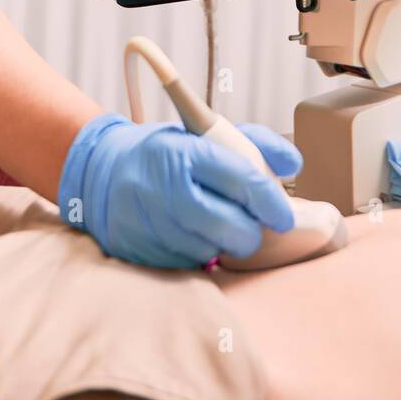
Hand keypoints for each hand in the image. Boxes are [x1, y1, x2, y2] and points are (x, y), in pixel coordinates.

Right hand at [57, 113, 298, 269]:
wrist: (106, 173)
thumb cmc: (171, 154)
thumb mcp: (208, 135)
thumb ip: (256, 143)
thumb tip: (294, 164)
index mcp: (186, 152)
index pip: (240, 178)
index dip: (269, 201)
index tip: (284, 215)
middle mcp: (164, 187)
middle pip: (227, 225)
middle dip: (249, 232)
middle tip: (251, 227)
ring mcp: (148, 222)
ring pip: (208, 249)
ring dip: (222, 244)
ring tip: (215, 226)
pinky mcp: (137, 250)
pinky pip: (184, 264)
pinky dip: (196, 254)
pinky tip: (191, 235)